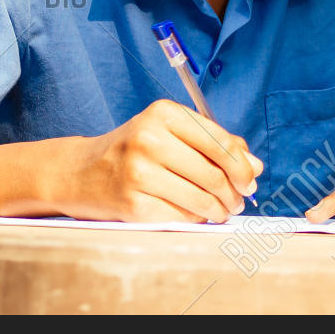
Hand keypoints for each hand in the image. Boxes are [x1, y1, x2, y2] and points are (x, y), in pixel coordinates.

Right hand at [56, 100, 262, 222]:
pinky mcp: (132, 204)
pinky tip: (197, 216)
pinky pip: (181, 216)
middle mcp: (150, 139)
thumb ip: (214, 144)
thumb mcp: (169, 133)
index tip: (251, 180)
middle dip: (235, 193)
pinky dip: (196, 219)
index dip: (243, 167)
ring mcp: (138, 173)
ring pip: (201, 198)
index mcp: (164, 114)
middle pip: (214, 173)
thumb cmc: (134, 150)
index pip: (221, 143)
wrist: (78, 172)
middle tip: (240, 201)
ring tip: (223, 211)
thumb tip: (256, 168)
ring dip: (220, 210)